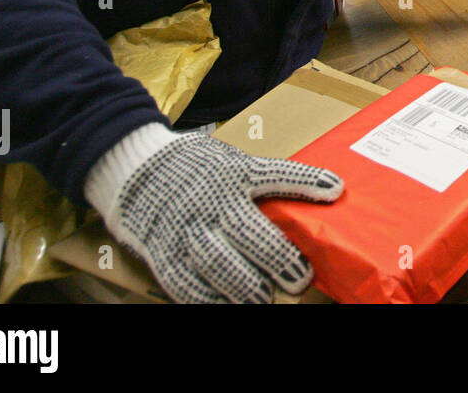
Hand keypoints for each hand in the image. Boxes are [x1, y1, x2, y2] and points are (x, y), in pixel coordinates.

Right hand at [89, 127, 342, 303]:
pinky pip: (183, 282)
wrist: (134, 168)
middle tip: (299, 278)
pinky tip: (223, 305)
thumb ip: (265, 182)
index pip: (276, 174)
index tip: (333, 189)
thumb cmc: (196, 169)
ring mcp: (186, 227)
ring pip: (216, 262)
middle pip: (248, 230)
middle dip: (277, 257)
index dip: (305, 181)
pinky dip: (205, 298)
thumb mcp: (232, 163)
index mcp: (234, 173)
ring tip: (262, 299)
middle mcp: (212, 200)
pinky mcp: (163, 251)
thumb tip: (320, 194)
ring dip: (242, 285)